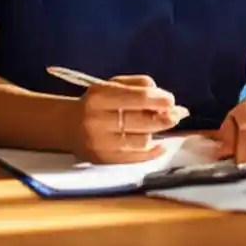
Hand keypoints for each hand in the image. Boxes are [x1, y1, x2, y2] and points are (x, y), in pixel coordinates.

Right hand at [66, 75, 188, 163]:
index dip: (160, 100)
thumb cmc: (98, 102)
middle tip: (177, 115)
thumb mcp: (114, 84)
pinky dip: (152, 152)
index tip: (172, 101)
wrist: (68, 125)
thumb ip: (141, 86)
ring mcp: (99, 143)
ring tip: (160, 126)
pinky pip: (135, 158)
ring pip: (141, 141)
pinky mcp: (103, 160)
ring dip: (156, 133)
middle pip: (142, 122)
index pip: (139, 98)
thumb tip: (168, 101)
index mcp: (100, 96)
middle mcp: (97, 121)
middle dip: (164, 118)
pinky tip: (160, 146)